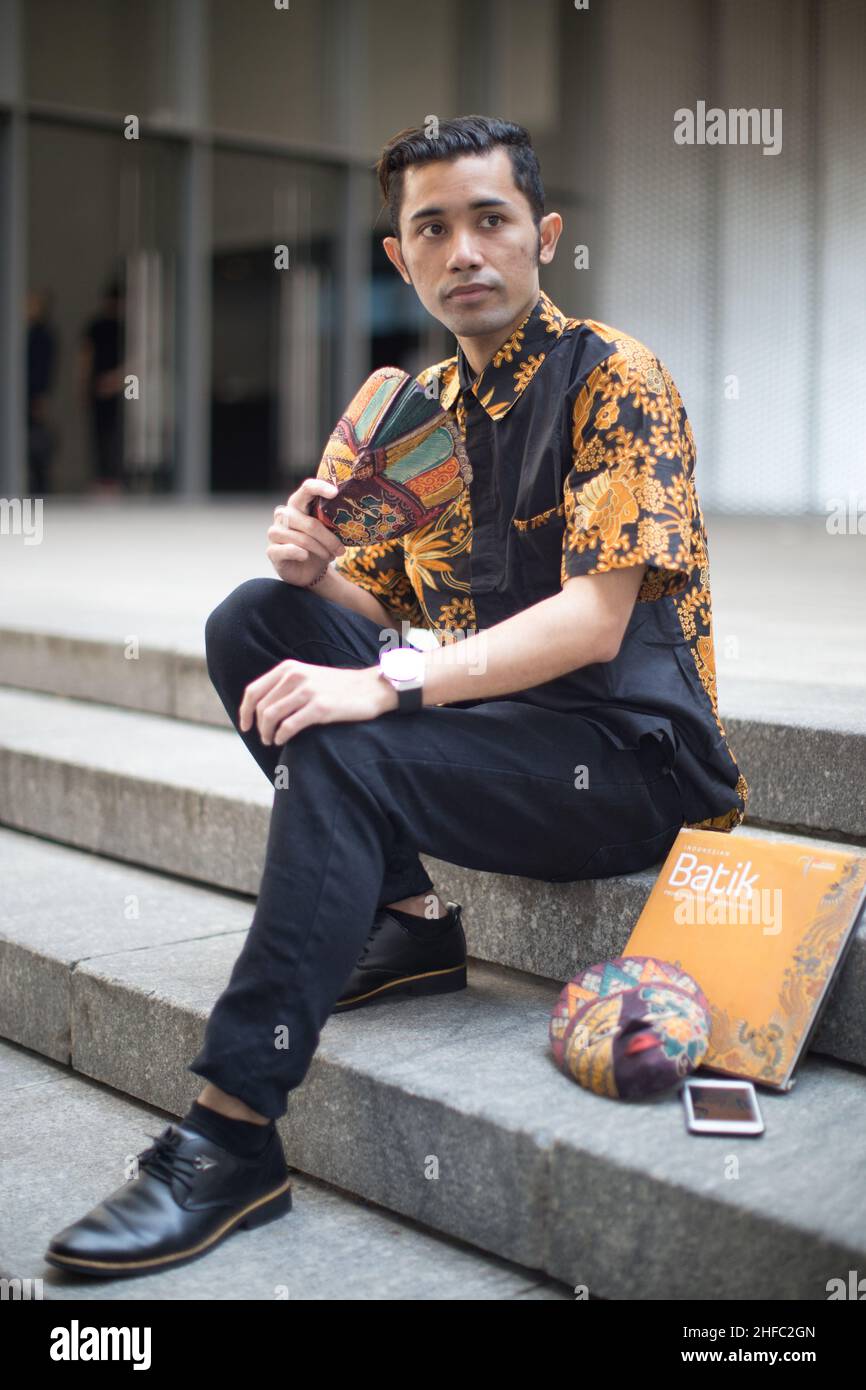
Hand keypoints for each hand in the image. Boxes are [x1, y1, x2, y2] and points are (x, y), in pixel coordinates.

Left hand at [239, 659, 396, 744]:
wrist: (371, 688)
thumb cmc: (338, 688)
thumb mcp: (308, 677)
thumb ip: (285, 686)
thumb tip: (260, 709)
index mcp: (289, 668)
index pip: (253, 691)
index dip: (244, 711)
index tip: (245, 726)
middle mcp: (296, 676)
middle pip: (261, 707)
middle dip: (258, 727)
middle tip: (265, 738)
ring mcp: (308, 691)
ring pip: (271, 717)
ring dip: (268, 734)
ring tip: (272, 741)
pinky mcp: (321, 708)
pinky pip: (289, 726)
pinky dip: (281, 736)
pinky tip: (283, 741)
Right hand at [267, 477, 346, 585]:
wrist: (307, 571)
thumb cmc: (319, 546)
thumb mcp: (327, 531)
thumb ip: (331, 519)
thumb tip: (351, 513)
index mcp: (297, 504)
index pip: (306, 488)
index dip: (320, 487)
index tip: (336, 492)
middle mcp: (283, 514)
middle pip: (310, 523)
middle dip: (329, 539)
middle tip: (341, 550)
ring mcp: (275, 532)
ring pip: (302, 539)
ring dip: (321, 550)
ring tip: (330, 556)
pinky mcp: (272, 550)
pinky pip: (289, 550)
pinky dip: (301, 554)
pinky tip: (305, 556)